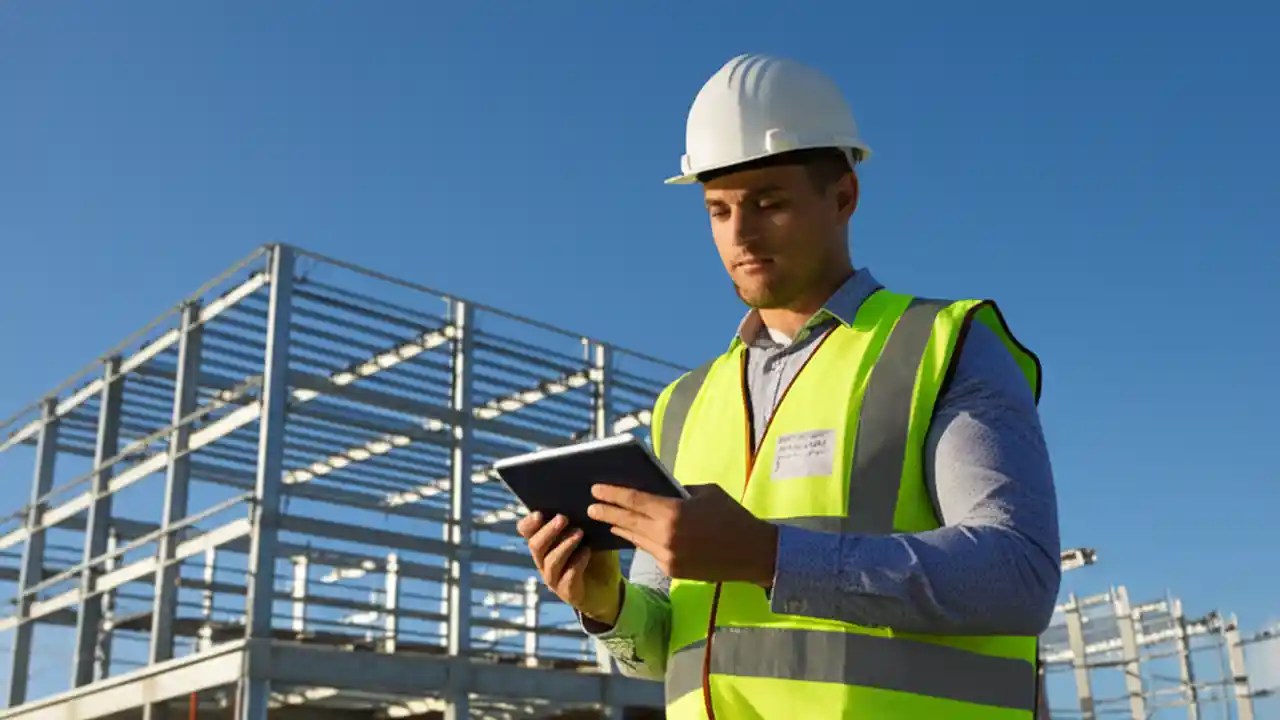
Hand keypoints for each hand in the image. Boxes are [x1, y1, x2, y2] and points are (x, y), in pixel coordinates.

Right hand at [516, 511, 622, 624]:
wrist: (610, 588)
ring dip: (564, 545)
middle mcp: (543, 561)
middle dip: (549, 530)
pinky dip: (577, 562)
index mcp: (545, 542)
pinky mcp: (567, 592)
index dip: (529, 522)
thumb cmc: (598, 555)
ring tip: (580, 533)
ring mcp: (553, 578)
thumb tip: (584, 500)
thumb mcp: (592, 534)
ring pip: (550, 561)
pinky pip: (568, 577)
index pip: (526, 530)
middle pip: (535, 545)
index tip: (539, 513)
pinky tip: (587, 552)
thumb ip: (583, 520)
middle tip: (564, 518)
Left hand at [587, 483, 778, 584]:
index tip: (595, 488)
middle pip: (627, 521)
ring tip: (607, 519)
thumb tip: (656, 489)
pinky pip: (649, 550)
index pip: (634, 500)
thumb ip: (678, 491)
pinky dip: (638, 540)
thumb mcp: (706, 493)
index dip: (612, 494)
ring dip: (620, 527)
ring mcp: (667, 555)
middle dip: (606, 512)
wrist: (753, 553)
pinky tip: (630, 533)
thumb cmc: (731, 516)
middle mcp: (666, 535)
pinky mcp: (672, 569)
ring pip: (635, 538)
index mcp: (674, 512)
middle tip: (590, 506)